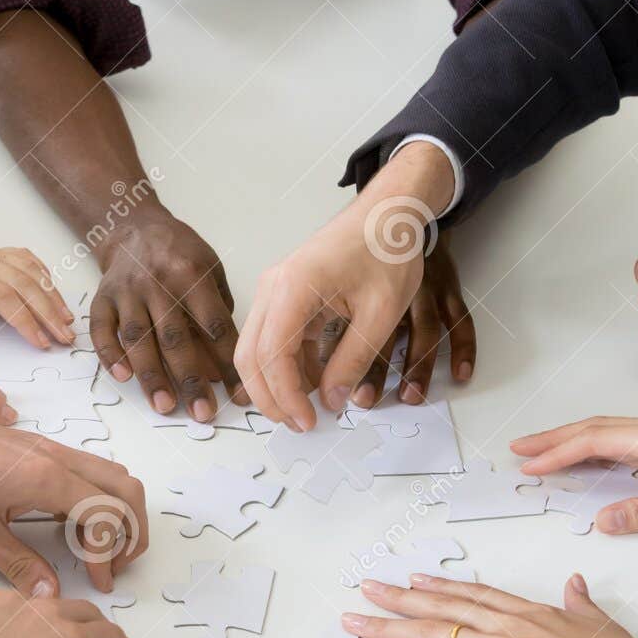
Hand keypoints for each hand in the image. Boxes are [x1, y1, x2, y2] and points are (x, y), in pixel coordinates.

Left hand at [0, 170, 74, 351]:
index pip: (2, 297)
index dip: (25, 321)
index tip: (41, 343)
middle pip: (26, 285)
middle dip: (50, 313)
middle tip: (66, 338)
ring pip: (29, 271)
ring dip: (51, 295)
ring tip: (68, 320)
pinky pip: (23, 257)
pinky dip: (42, 271)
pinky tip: (51, 287)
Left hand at [0, 398, 147, 594]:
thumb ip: (18, 564)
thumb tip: (50, 593)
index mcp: (46, 478)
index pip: (106, 515)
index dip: (108, 554)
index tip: (96, 581)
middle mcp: (58, 459)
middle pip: (126, 489)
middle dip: (132, 531)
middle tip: (114, 565)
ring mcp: (52, 450)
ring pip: (112, 476)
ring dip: (119, 512)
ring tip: (97, 547)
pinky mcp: (41, 449)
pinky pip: (89, 470)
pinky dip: (98, 498)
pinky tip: (69, 525)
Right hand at [89, 208, 243, 419]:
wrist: (134, 227)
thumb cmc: (180, 254)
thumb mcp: (212, 270)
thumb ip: (218, 313)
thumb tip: (222, 366)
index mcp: (192, 274)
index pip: (214, 327)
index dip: (228, 363)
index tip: (239, 396)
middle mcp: (158, 282)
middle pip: (175, 337)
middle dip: (189, 380)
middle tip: (201, 413)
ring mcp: (127, 291)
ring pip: (138, 338)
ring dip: (151, 376)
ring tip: (163, 407)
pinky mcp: (102, 297)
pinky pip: (101, 329)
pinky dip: (109, 354)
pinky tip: (123, 377)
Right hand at [236, 142, 463, 429]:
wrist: (387, 213)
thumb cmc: (387, 252)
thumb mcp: (380, 314)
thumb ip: (353, 360)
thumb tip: (330, 401)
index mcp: (295, 288)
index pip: (273, 356)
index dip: (287, 397)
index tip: (310, 422)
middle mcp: (273, 287)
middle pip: (249, 356)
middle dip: (270, 397)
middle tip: (301, 424)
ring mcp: (274, 289)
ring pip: (254, 349)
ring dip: (274, 384)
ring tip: (308, 409)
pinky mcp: (284, 294)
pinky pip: (272, 337)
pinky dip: (286, 366)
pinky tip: (315, 382)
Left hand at [343, 574, 637, 637]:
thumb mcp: (599, 622)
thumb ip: (580, 602)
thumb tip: (575, 583)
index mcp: (530, 611)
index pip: (476, 594)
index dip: (442, 585)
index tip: (415, 578)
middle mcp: (506, 625)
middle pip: (444, 606)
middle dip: (401, 598)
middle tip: (368, 588)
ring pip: (433, 633)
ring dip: (389, 627)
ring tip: (355, 619)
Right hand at [510, 414, 637, 534]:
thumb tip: (603, 519)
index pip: (596, 441)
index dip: (559, 452)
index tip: (531, 463)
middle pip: (594, 427)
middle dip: (554, 437)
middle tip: (519, 447)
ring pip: (607, 430)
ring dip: (572, 440)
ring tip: (543, 452)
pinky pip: (624, 439)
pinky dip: (596, 447)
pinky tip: (587, 458)